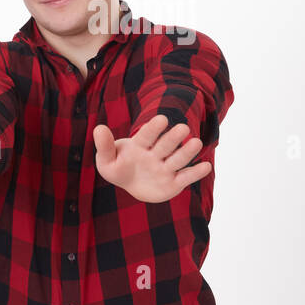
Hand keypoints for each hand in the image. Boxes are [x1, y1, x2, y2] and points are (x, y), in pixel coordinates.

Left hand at [92, 115, 211, 201]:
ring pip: (178, 159)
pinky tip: (206, 166)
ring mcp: (166, 168)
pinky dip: (196, 173)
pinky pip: (186, 177)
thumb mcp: (106, 161)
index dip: (154, 128)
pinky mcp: (174, 182)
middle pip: (166, 144)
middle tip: (182, 128)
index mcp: (140, 146)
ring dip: (187, 151)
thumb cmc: (118, 169)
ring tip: (196, 143)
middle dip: (173, 137)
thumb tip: (98, 128)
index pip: (147, 135)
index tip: (161, 119)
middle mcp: (156, 154)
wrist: (132, 185)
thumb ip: (104, 146)